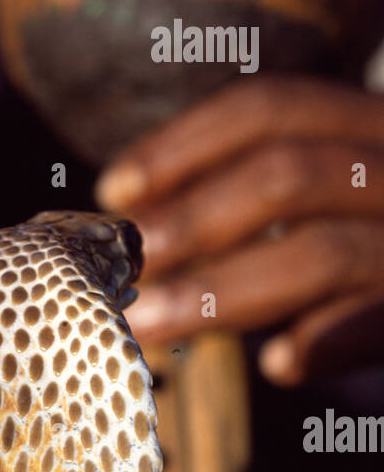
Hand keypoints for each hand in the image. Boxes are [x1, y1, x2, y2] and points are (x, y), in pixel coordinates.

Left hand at [94, 76, 383, 384]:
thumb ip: (260, 208)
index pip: (276, 107)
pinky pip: (377, 317)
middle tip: (125, 269)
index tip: (114, 190)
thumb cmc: (375, 275)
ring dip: (221, 293)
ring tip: (150, 327)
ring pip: (322, 251)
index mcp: (374, 130)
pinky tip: (277, 364)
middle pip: (289, 172)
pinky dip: (326, 340)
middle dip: (192, 221)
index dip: (187, 143)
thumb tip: (140, 228)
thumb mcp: (331, 211)